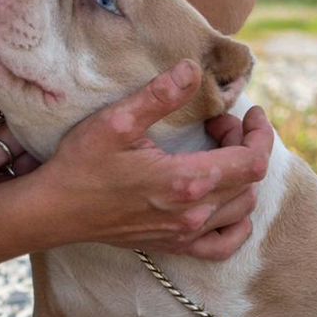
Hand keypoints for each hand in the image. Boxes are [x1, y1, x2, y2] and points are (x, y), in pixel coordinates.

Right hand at [38, 60, 272, 260]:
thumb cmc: (82, 165)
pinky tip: (227, 206)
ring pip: (242, 209)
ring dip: (241, 178)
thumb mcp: (117, 121)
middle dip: (246, 146)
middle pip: (250, 181)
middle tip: (218, 125)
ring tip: (218, 154)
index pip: (253, 161)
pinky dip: (237, 225)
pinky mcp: (173, 245)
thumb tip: (193, 70)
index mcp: (185, 181)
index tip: (249, 113)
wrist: (55, 211)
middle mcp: (192, 213)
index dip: (261, 134)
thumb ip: (160, 95)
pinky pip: (223, 246)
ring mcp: (184, 234)